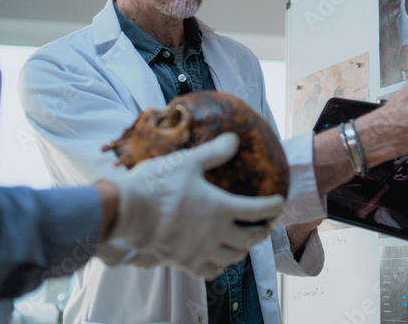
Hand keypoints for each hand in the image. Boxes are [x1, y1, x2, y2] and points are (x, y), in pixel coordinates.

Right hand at [102, 133, 284, 277]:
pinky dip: (220, 264)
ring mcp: (200, 251)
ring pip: (232, 256)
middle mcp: (215, 234)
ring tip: (245, 241)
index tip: (279, 202)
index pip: (257, 210)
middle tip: (265, 224)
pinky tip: (219, 257)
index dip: (272, 206)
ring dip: (244, 248)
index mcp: (221, 209)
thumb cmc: (158, 184)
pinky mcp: (183, 262)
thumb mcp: (188, 162)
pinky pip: (210, 269)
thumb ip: (213, 152)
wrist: (128, 212)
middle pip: (250, 238)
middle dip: (262, 230)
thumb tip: (234, 139)